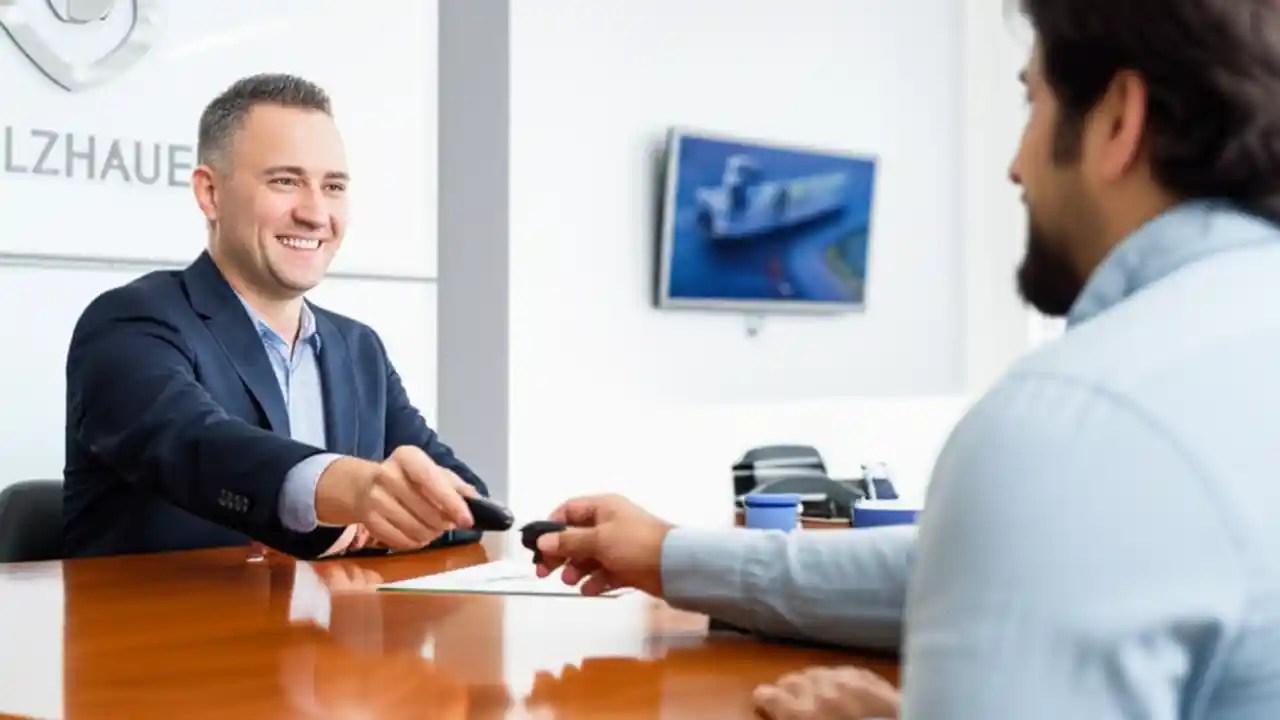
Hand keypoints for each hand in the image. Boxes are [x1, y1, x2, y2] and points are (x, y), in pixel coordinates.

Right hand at [315, 446, 477, 550]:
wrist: (364, 485)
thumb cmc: (407, 477)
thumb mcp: (432, 472)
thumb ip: (456, 485)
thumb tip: (477, 500)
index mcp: (407, 457)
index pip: (431, 480)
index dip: (452, 502)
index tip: (467, 520)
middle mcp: (387, 474)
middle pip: (426, 510)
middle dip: (444, 523)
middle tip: (449, 524)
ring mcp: (375, 499)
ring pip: (415, 529)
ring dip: (431, 535)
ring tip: (434, 529)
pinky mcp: (368, 521)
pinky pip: (401, 541)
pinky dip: (415, 543)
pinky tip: (417, 535)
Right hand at [534, 494, 673, 596]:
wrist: (675, 566)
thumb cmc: (640, 544)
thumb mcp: (598, 539)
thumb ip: (569, 541)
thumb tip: (544, 540)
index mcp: (603, 507)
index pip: (569, 511)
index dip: (552, 527)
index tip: (540, 545)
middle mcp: (610, 524)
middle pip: (576, 537)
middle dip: (561, 554)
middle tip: (546, 571)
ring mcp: (619, 545)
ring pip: (589, 557)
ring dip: (577, 570)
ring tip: (572, 581)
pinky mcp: (628, 565)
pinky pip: (605, 573)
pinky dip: (595, 581)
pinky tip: (590, 589)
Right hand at [753, 667, 899, 719]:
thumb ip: (795, 717)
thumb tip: (784, 711)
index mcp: (802, 714)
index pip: (768, 695)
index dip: (765, 699)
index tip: (765, 703)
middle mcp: (819, 691)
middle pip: (791, 680)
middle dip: (790, 691)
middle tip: (795, 704)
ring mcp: (843, 680)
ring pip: (816, 672)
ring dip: (814, 683)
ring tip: (821, 697)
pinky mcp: (865, 675)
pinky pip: (842, 672)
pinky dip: (838, 680)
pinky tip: (844, 691)